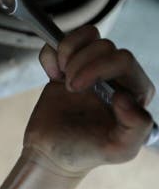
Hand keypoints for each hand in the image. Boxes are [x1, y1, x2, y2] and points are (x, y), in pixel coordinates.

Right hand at [23, 25, 154, 176]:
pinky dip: (50, 55)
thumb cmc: (87, 152)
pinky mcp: (65, 67)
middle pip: (104, 45)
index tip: (78, 89)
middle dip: (82, 62)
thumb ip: (137, 127)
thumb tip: (124, 96)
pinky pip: (58, 42)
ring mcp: (89, 69)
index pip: (124, 59)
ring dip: (68, 52)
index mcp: (134, 92)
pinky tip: (52, 75)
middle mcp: (115, 76)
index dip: (99, 67)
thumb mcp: (119, 149)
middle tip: (71, 87)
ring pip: (86, 36)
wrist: (51, 153)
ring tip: (62, 77)